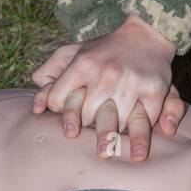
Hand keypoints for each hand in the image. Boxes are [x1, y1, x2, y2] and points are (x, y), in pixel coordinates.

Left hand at [30, 14, 182, 145]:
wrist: (145, 35)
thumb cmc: (103, 50)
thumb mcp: (72, 52)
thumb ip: (49, 72)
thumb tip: (36, 108)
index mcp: (83, 64)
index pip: (60, 100)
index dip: (61, 115)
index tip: (68, 129)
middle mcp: (105, 73)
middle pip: (88, 115)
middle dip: (86, 130)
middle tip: (88, 148)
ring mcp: (131, 82)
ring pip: (117, 121)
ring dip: (113, 139)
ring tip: (109, 155)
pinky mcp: (154, 89)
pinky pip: (146, 117)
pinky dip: (141, 135)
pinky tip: (137, 150)